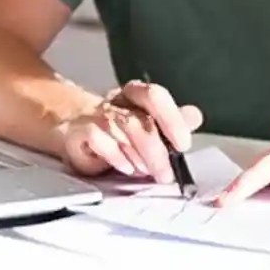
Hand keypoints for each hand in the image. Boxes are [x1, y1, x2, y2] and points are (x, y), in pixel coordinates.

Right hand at [58, 80, 202, 180]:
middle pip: (140, 119)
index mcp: (136, 97)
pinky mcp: (77, 132)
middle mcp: (117, 103)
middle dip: (156, 149)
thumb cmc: (117, 131)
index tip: (182, 144)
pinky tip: (125, 167)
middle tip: (166, 173)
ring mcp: (96, 116)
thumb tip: (193, 117)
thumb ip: (173, 122)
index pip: (155, 96)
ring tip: (147, 172)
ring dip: (138, 155)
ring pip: (121, 129)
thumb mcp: (148, 126)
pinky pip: (97, 137)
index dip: (172, 118)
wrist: (76, 131)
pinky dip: (114, 155)